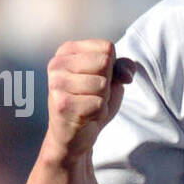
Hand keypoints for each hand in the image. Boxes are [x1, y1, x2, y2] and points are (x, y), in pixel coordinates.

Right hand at [43, 40, 133, 162]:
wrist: (75, 135)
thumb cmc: (92, 102)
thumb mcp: (111, 79)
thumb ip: (123, 67)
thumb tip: (126, 75)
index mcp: (67, 50)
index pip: (106, 48)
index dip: (111, 67)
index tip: (96, 79)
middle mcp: (57, 64)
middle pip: (104, 63)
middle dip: (106, 84)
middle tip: (92, 95)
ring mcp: (56, 84)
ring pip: (102, 84)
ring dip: (102, 99)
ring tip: (88, 105)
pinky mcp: (62, 105)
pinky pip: (98, 104)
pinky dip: (98, 113)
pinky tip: (85, 116)